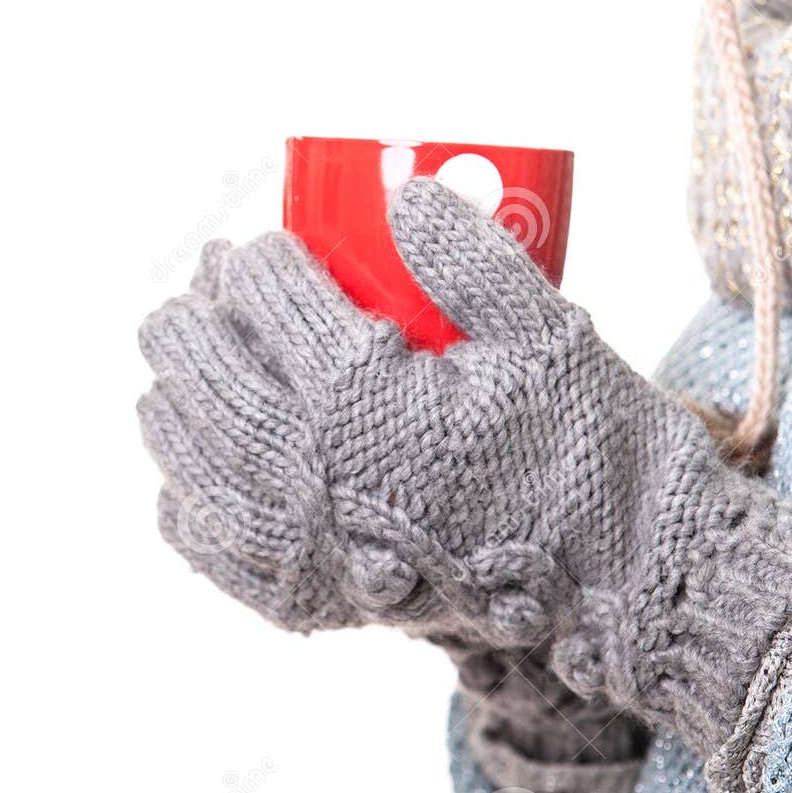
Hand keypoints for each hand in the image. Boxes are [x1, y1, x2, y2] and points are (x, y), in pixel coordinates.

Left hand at [138, 178, 709, 645]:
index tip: (266, 247)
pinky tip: (188, 484)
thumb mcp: (544, 330)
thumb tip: (401, 195)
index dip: (260, 263)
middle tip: (193, 293)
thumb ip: (467, 254)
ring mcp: (309, 544)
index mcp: (363, 397)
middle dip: (190, 324)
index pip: (274, 302)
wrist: (623, 576)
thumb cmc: (589, 444)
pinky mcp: (319, 598)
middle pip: (214, 380)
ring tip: (168, 376)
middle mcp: (314, 473)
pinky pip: (221, 553)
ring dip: (173, 409)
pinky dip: (190, 511)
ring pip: (198, 466)